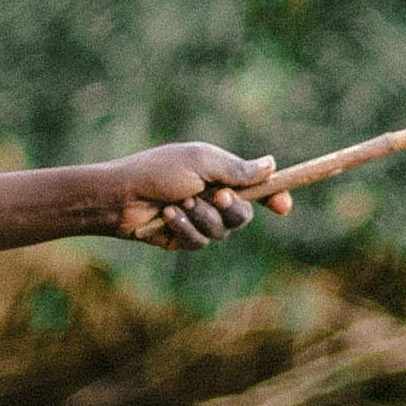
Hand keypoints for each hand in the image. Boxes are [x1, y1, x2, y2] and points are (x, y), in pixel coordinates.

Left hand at [106, 142, 289, 249]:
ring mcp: (199, 220)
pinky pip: (200, 242)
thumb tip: (272, 165)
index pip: (256, 189)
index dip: (273, 197)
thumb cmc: (158, 171)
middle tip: (215, 195)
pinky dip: (185, 228)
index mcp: (220, 175)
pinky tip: (168, 216)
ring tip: (178, 203)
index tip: (284, 207)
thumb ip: (237, 169)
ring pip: (223, 231)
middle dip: (231, 208)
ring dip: (202, 216)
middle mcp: (212, 198)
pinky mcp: (185, 239)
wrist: (121, 195)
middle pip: (244, 215)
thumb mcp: (201, 163)